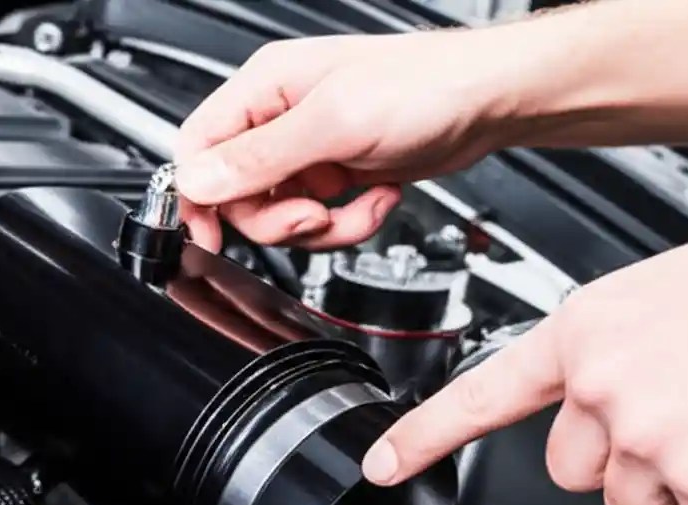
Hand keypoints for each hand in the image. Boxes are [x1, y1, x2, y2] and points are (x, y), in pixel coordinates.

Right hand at [173, 32, 526, 250]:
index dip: (199, 197)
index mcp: (265, 88)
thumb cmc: (427, 86)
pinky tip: (375, 198)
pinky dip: (347, 222)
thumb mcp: (335, 124)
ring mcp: (309, 148)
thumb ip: (261, 156)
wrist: (488, 101)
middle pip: (238, 194)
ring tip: (355, 207)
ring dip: (320, 227)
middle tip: (315, 216)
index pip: (199, 148)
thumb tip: (199, 179)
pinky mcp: (337, 171)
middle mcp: (280, 118)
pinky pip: (319, 218)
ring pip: (279, 213)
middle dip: (278, 220)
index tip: (211, 235)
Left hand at [362, 197, 687, 504]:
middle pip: (570, 472)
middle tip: (679, 417)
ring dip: (677, 486)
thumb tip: (598, 394)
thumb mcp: (661, 294)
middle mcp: (602, 386)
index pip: (484, 394)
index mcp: (585, 331)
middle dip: (616, 462)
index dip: (425, 436)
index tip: (385, 466)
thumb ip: (610, 350)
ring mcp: (647, 439)